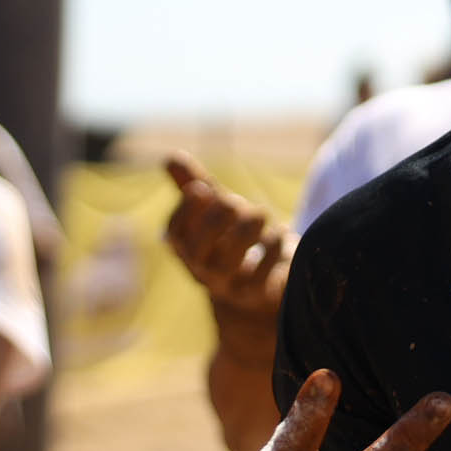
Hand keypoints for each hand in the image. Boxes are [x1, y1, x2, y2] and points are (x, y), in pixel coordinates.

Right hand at [163, 156, 288, 316]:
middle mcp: (202, 269)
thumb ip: (193, 184)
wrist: (257, 287)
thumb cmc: (230, 238)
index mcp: (186, 248)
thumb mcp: (214, 210)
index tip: (202, 188)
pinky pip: (262, 275)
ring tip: (261, 213)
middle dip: (214, 220)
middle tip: (234, 202)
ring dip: (245, 231)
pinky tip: (281, 232)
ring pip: (227, 263)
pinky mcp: (256, 294)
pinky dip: (273, 248)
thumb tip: (170, 157)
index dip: (186, 210)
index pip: (175, 232)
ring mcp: (228, 285)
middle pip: (196, 250)